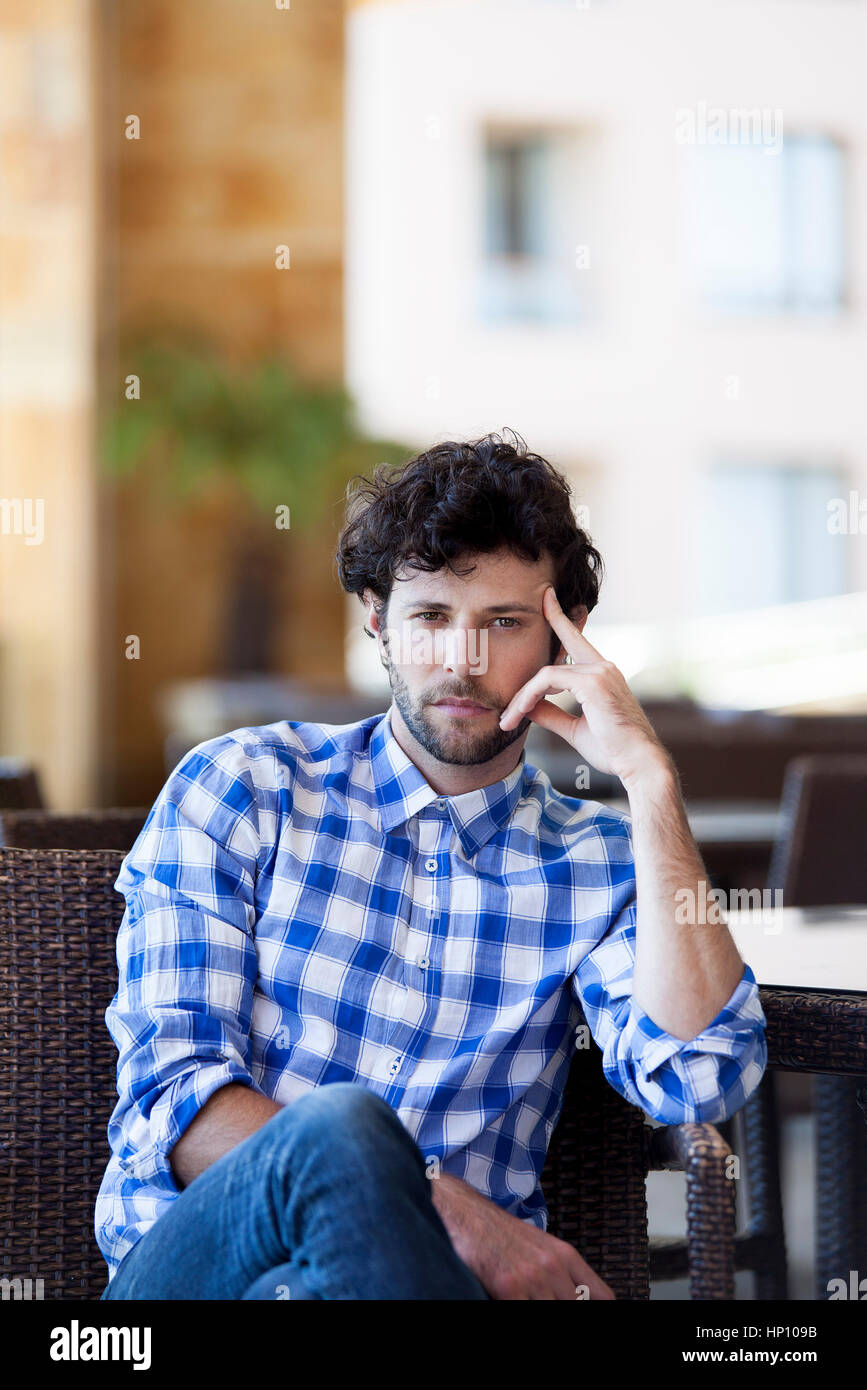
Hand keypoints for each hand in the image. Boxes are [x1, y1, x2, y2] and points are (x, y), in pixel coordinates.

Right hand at [431, 1173, 615, 1299]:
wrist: (465, 1215)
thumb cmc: (499, 1233)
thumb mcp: (540, 1247)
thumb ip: (562, 1272)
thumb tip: (576, 1297)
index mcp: (566, 1256)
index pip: (603, 1297)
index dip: (596, 1309)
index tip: (583, 1310)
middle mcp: (554, 1266)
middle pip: (577, 1307)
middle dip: (564, 1309)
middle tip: (544, 1300)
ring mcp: (533, 1278)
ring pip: (554, 1311)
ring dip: (540, 1308)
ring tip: (525, 1298)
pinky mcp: (510, 1288)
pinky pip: (524, 1312)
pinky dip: (520, 1310)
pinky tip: (509, 1301)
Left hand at [498, 585, 670, 787]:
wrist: (639, 763)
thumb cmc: (614, 750)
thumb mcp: (575, 729)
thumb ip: (551, 714)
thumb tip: (528, 707)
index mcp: (603, 674)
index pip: (577, 641)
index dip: (561, 620)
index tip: (547, 600)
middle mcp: (603, 667)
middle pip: (562, 645)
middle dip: (544, 637)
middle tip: (527, 641)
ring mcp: (599, 671)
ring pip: (545, 672)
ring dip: (521, 696)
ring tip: (507, 719)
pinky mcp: (592, 682)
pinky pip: (547, 679)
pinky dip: (528, 696)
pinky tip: (518, 713)